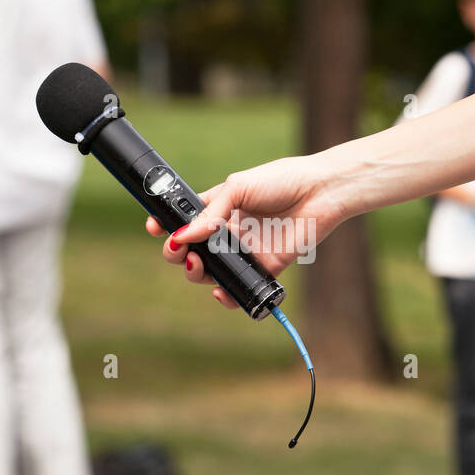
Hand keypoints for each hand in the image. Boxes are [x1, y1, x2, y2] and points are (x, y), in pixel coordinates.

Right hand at [144, 154, 348, 308]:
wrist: (321, 192)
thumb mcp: (239, 188)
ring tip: (198, 264)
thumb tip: (183, 235)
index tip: (154, 228)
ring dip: (197, 272)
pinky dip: (227, 294)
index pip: (184, 220)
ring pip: (211, 271)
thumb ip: (210, 213)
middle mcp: (228, 230)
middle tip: (178, 250)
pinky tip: (220, 290)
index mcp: (219, 206)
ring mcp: (245, 251)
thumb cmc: (281, 180)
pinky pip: (241, 287)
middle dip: (176, 252)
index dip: (166, 225)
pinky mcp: (265, 268)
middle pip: (191, 249)